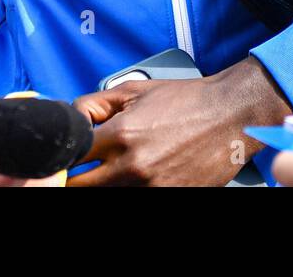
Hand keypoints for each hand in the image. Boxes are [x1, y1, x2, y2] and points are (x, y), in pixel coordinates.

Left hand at [68, 58, 291, 185]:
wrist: (229, 117)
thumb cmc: (184, 100)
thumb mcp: (133, 90)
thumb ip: (94, 104)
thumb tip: (72, 119)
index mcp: (120, 136)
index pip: (70, 158)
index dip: (63, 157)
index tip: (63, 158)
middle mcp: (132, 168)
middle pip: (82, 188)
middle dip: (77, 179)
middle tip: (80, 171)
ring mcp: (152, 189)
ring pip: (107, 196)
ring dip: (102, 185)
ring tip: (110, 171)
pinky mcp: (171, 198)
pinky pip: (137, 201)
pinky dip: (128, 190)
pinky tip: (133, 179)